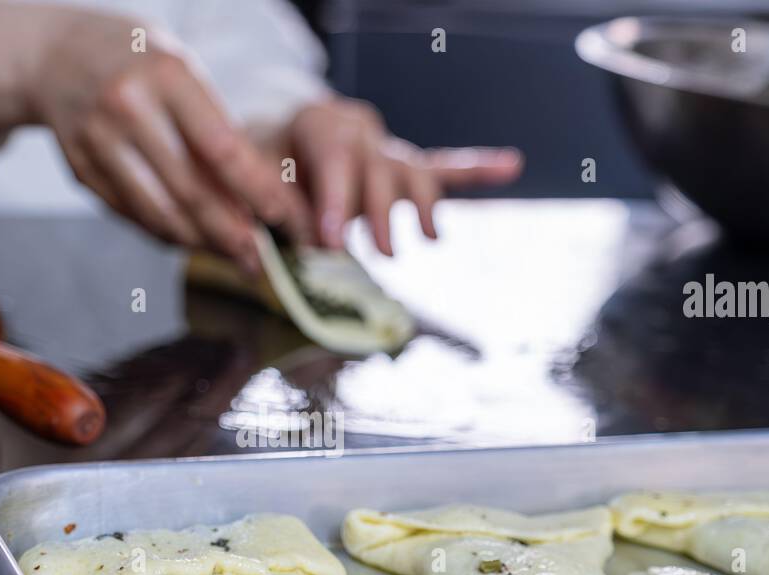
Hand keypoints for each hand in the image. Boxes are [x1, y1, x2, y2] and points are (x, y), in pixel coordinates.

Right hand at [0, 3, 305, 270]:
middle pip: (190, 190)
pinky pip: (132, 215)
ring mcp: (97, 141)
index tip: (279, 214)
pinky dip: (165, 233)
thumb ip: (213, 125)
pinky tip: (189, 240)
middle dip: (230, 232)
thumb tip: (255, 195)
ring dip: (199, 242)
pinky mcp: (80, 170)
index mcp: (166, 75)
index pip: (221, 147)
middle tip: (258, 258)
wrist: (54, 56)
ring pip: (159, 212)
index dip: (254, 189)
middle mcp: (127, 107)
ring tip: (230, 256)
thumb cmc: (138, 62)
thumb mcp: (182, 71)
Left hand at [271, 98, 523, 253]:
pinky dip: (477, 168)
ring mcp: (388, 149)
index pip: (333, 158)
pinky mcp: (406, 169)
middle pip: (380, 168)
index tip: (332, 242)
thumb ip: (280, 211)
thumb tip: (309, 246)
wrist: (284, 143)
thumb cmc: (268, 168)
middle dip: (381, 213)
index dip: (334, 200)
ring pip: (414, 172)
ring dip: (422, 207)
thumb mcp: (258, 183)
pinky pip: (444, 169)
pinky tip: (511, 165)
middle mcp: (361, 131)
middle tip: (382, 253)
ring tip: (429, 239)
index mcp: (319, 126)